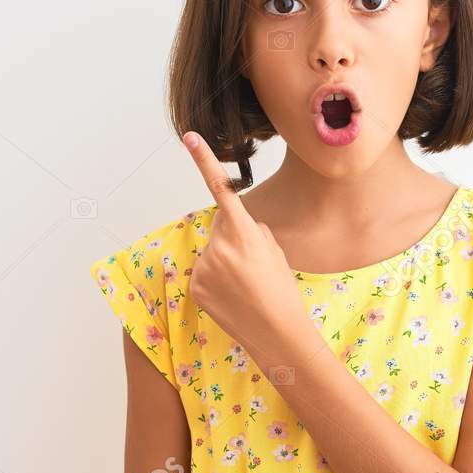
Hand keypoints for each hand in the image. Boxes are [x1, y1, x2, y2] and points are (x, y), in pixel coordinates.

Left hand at [182, 131, 310, 362]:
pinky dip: (216, 279)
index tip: (189, 137)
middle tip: (254, 265)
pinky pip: (204, 270)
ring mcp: (204, 267)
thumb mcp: (276, 252)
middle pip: (221, 226)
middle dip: (233, 236)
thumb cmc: (283, 292)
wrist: (276, 334)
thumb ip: (254, 231)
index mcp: (244, 233)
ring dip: (225, 260)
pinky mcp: (195, 286)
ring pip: (213, 250)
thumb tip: (235, 227)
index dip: (204, 161)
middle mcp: (219, 247)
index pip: (222, 190)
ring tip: (245, 285)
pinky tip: (232, 295)